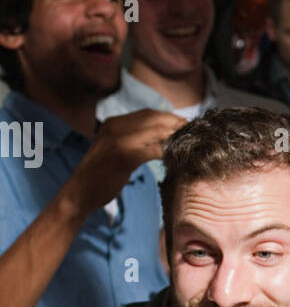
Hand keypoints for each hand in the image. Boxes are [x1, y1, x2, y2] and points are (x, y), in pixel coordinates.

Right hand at [63, 109, 184, 216]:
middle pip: (156, 118)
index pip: (149, 113)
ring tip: (189, 145)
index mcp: (113, 122)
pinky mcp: (124, 156)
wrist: (79, 193)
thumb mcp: (113, 149)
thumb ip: (132, 140)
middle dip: (177, 124)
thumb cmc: (100, 175)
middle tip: (194, 134)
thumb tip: (160, 137)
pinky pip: (154, 149)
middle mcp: (115, 126)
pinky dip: (168, 152)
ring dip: (176, 137)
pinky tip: (176, 159)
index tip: (186, 126)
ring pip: (157, 131)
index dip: (170, 118)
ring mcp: (119, 139)